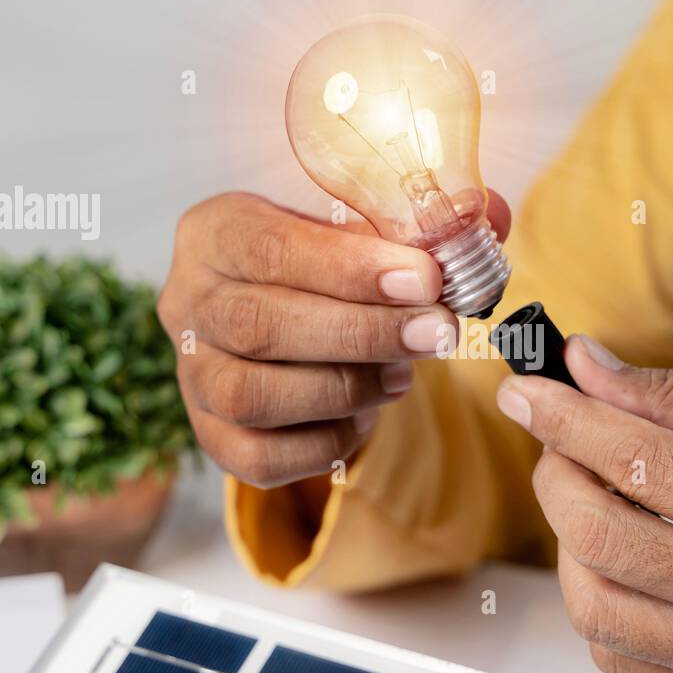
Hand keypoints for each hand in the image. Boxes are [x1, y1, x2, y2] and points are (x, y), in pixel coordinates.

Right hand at [158, 191, 508, 487]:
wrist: (292, 319)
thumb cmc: (328, 266)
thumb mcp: (361, 227)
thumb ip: (419, 223)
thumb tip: (486, 216)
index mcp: (214, 232)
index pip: (270, 248)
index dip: (349, 268)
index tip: (424, 279)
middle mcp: (186, 301)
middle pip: (260, 326)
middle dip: (363, 333)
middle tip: (437, 332)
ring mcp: (192, 375)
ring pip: (253, 395)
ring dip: (345, 388)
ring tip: (401, 374)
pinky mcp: (211, 435)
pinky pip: (261, 456)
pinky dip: (325, 441)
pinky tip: (365, 414)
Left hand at [496, 336, 672, 672]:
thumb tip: (586, 367)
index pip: (638, 462)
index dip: (565, 418)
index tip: (525, 388)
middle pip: (598, 539)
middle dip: (556, 474)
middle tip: (562, 439)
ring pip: (592, 604)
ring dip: (569, 539)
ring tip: (597, 495)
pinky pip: (615, 651)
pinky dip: (598, 595)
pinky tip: (624, 554)